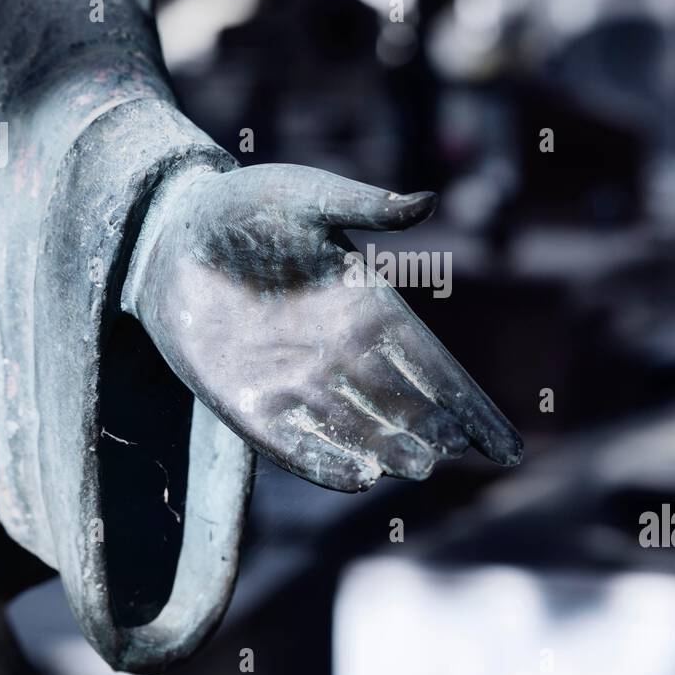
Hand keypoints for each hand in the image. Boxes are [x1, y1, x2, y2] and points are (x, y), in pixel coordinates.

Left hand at [123, 163, 521, 490]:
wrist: (169, 231)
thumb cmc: (244, 204)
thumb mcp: (306, 197)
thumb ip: (363, 206)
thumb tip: (426, 200)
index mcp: (371, 312)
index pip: (435, 369)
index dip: (471, 407)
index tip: (506, 447)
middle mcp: (343, 358)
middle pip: (402, 407)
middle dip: (428, 432)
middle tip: (446, 449)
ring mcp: (297, 385)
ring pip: (354, 431)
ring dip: (385, 450)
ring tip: (413, 464)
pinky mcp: (247, 404)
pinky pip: (291, 444)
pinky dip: (322, 461)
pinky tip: (354, 477)